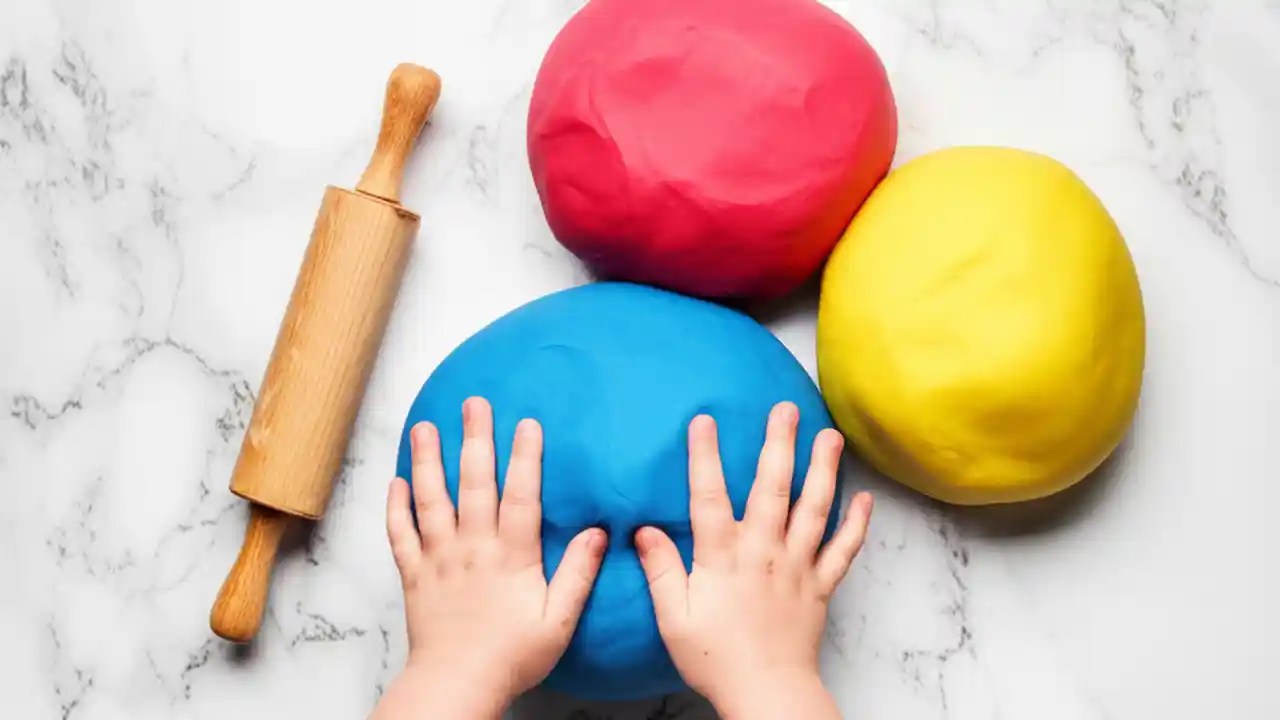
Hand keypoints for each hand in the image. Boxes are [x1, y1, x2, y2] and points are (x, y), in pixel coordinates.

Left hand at [370, 397, 606, 719]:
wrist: (457, 684)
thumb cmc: (513, 656)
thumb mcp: (559, 619)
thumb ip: (578, 573)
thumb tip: (597, 530)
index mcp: (511, 556)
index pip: (520, 495)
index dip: (524, 457)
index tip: (527, 422)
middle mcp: (472, 548)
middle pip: (474, 484)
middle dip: (476, 439)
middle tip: (474, 403)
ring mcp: (438, 559)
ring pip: (431, 500)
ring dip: (428, 460)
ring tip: (425, 426)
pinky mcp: (413, 575)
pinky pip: (399, 534)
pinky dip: (395, 507)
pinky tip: (395, 481)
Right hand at [635, 402, 872, 719]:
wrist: (767, 694)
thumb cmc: (715, 659)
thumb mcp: (673, 618)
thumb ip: (660, 570)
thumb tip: (642, 529)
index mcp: (722, 558)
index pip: (709, 497)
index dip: (705, 457)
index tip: (704, 420)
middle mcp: (763, 553)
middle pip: (772, 489)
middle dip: (779, 445)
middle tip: (786, 408)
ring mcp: (796, 567)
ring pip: (813, 509)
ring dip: (823, 470)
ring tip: (831, 436)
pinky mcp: (820, 586)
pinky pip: (842, 550)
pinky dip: (856, 524)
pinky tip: (865, 499)